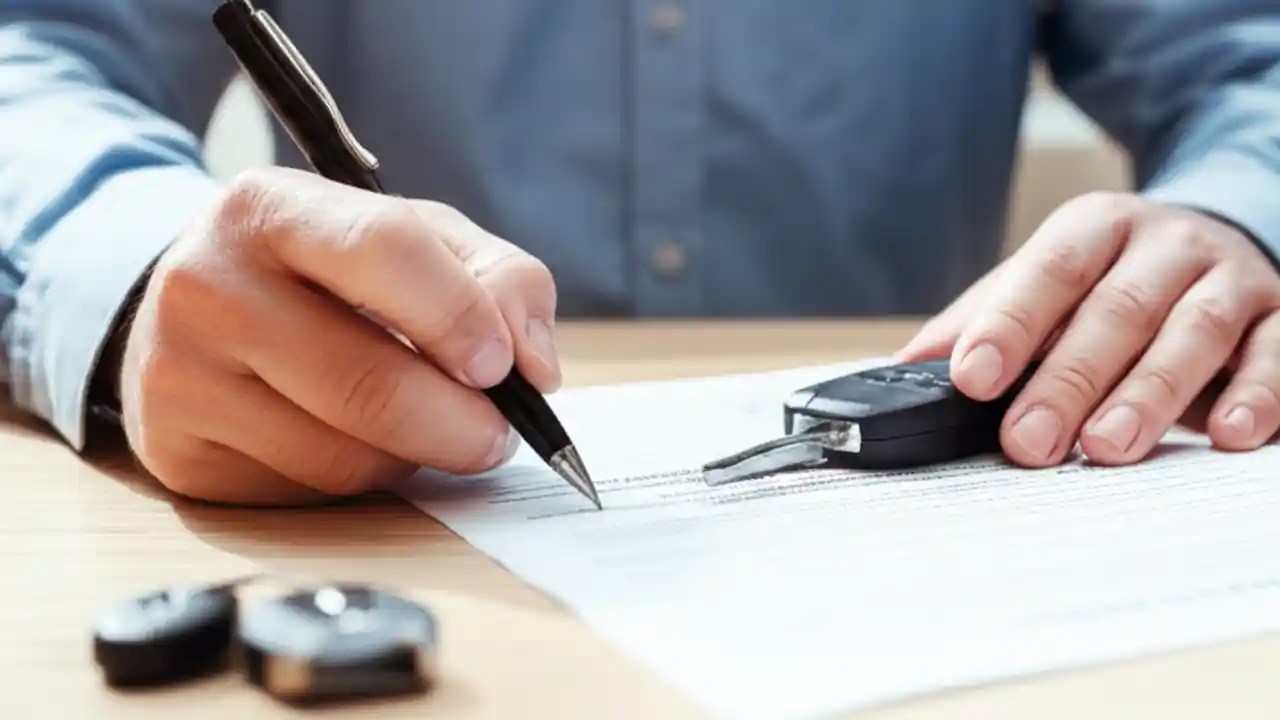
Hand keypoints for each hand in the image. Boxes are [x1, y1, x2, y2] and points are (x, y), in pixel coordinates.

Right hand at [118, 168, 560, 503]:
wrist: (205, 310)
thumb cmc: (334, 273)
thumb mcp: (420, 242)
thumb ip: (499, 281)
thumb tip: (535, 368)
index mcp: (272, 208)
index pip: (384, 252)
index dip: (460, 317)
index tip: (505, 368)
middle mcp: (207, 284)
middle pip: (367, 383)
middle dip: (462, 424)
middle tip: (498, 435)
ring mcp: (178, 375)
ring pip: (343, 456)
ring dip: (413, 457)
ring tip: (421, 428)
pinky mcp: (178, 453)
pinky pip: (307, 494)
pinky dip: (359, 482)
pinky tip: (353, 442)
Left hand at [899, 192, 1279, 466]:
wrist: (1215, 240)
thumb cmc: (1108, 279)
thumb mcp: (1040, 284)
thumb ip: (978, 322)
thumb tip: (901, 371)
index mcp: (1095, 228)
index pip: (1048, 271)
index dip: (1009, 323)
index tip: (973, 377)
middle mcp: (1165, 245)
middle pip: (1116, 311)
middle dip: (1068, 381)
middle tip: (1029, 441)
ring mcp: (1229, 279)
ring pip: (1193, 333)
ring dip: (1150, 394)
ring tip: (1109, 446)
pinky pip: (1277, 355)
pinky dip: (1256, 395)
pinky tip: (1227, 434)